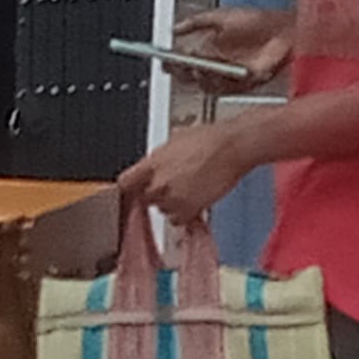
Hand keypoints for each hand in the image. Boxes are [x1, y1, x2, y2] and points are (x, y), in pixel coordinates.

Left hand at [121, 116, 261, 224]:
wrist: (234, 146)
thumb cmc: (211, 138)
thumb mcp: (176, 139)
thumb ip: (159, 158)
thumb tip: (154, 166)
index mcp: (153, 162)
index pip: (125, 183)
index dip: (128, 189)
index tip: (131, 192)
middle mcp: (159, 182)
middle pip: (146, 199)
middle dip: (156, 194)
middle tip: (173, 184)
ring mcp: (173, 198)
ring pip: (163, 209)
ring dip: (172, 203)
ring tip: (190, 187)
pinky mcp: (189, 210)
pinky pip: (178, 219)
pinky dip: (185, 213)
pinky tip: (196, 197)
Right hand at [177, 8, 291, 82]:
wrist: (285, 31)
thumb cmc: (260, 21)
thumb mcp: (222, 16)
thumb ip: (197, 21)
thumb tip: (174, 28)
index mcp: (209, 50)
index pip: (184, 61)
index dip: (173, 62)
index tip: (165, 58)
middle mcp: (217, 66)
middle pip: (191, 76)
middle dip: (182, 71)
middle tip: (177, 65)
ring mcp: (229, 77)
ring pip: (205, 83)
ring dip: (199, 75)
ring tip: (197, 64)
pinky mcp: (242, 85)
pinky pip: (224, 87)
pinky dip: (217, 80)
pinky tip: (215, 70)